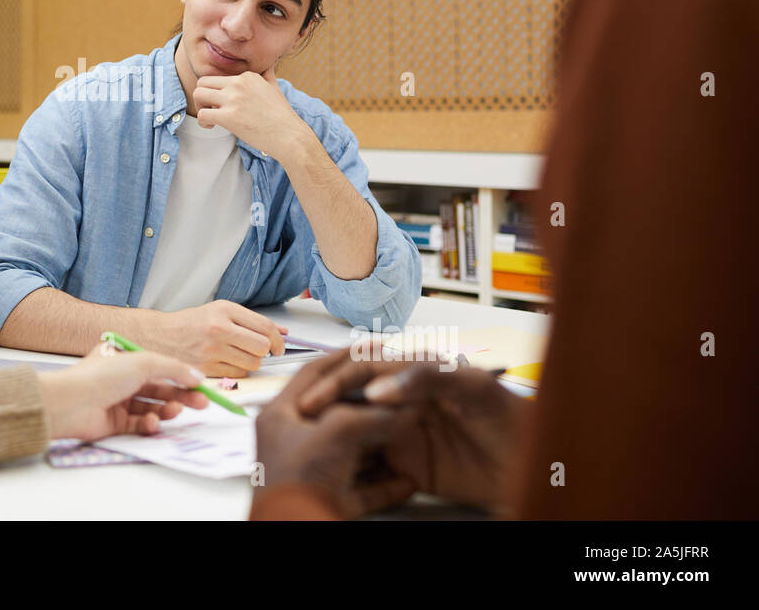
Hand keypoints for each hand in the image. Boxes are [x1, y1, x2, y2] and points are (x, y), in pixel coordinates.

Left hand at [37, 345, 209, 441]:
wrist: (71, 403)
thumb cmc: (102, 376)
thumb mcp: (144, 362)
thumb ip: (173, 369)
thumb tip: (197, 376)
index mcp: (125, 358)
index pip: (160, 367)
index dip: (181, 376)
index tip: (202, 386)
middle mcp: (121, 379)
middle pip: (159, 389)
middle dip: (181, 396)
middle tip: (202, 404)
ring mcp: (117, 402)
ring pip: (151, 408)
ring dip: (166, 411)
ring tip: (174, 412)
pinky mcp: (114, 424)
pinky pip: (139, 425)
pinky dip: (149, 425)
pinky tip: (152, 423)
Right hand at [151, 300, 286, 376]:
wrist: (158, 336)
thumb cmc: (189, 324)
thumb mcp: (219, 312)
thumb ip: (250, 321)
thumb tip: (282, 332)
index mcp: (224, 310)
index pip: (264, 326)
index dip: (278, 339)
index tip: (278, 345)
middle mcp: (218, 328)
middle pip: (261, 347)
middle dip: (265, 351)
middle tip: (260, 351)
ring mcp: (212, 350)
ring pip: (252, 363)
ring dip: (252, 362)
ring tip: (240, 355)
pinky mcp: (206, 369)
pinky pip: (238, 374)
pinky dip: (238, 371)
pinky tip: (227, 363)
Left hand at [193, 67, 306, 160]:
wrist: (290, 135)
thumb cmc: (282, 116)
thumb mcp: (275, 88)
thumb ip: (267, 74)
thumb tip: (270, 64)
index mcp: (247, 76)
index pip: (218, 77)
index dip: (217, 92)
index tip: (224, 105)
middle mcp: (239, 83)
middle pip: (203, 81)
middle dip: (202, 96)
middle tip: (210, 109)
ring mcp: (233, 99)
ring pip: (198, 94)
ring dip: (200, 107)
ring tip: (210, 118)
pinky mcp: (229, 116)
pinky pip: (202, 114)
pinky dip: (202, 122)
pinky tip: (212, 126)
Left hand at [254, 353, 418, 518]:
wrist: (293, 535)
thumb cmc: (301, 481)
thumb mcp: (337, 433)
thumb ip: (370, 415)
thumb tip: (405, 409)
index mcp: (280, 416)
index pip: (312, 374)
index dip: (343, 357)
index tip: (371, 348)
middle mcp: (292, 442)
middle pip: (337, 413)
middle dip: (371, 403)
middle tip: (400, 391)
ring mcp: (311, 473)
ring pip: (352, 452)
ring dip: (383, 443)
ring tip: (411, 430)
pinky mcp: (329, 503)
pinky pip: (362, 489)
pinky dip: (386, 484)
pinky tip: (409, 480)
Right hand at [296, 353, 529, 510]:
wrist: (537, 468)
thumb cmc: (512, 419)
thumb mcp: (473, 389)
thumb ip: (428, 379)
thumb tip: (378, 388)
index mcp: (417, 369)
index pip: (365, 368)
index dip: (337, 382)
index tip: (315, 402)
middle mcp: (403, 395)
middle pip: (352, 395)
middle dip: (324, 407)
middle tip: (299, 426)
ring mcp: (402, 428)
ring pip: (355, 425)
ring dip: (331, 434)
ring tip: (308, 447)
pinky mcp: (407, 460)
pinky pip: (370, 460)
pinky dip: (350, 463)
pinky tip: (332, 469)